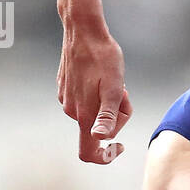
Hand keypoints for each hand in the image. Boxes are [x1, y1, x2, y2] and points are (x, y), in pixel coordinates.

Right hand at [58, 17, 132, 162]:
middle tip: (124, 91)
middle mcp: (72, 111)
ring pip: (93, 111)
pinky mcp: (65, 88)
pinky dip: (98, 93)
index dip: (104, 157)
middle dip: (116, 115)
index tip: (119, 147)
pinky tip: (101, 76)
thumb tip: (101, 138)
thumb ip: (108, 114)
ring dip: (107, 102)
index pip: (88, 152)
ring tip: (113, 80)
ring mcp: (66, 99)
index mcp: (84, 114)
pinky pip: (86, 99)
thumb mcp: (115, 85)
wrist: (84, 32)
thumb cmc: (103, 57)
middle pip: (98, 128)